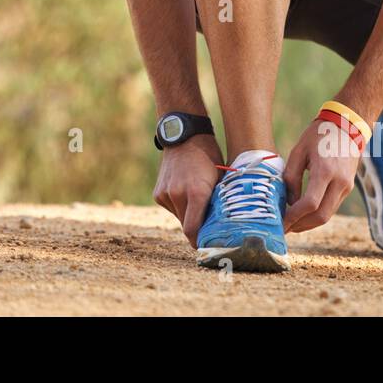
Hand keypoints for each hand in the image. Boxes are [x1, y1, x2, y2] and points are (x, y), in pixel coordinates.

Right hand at [152, 132, 223, 246]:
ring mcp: (165, 194)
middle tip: (210, 225)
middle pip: (187, 226)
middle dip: (198, 228)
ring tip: (198, 202)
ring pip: (179, 218)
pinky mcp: (158, 193)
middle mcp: (177, 195)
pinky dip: (179, 207)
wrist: (184, 137)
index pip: (193, 231)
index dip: (200, 242)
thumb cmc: (210, 157)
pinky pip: (171, 208)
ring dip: (188, 216)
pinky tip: (186, 193)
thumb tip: (223, 227)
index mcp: (196, 193)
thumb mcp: (220, 179)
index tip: (208, 246)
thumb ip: (219, 203)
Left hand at [283, 118, 361, 233]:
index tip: (281, 222)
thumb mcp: (299, 151)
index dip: (294, 217)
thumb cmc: (319, 135)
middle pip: (321, 216)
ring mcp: (346, 187)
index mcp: (325, 171)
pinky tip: (303, 214)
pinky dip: (317, 214)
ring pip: (327, 215)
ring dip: (309, 223)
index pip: (310, 204)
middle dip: (301, 226)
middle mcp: (339, 182)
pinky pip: (331, 207)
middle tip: (285, 229)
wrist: (347, 126)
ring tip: (291, 224)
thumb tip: (288, 201)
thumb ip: (291, 176)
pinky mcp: (347, 188)